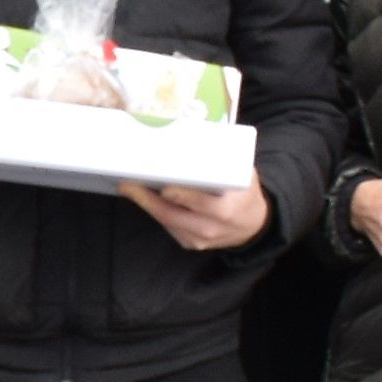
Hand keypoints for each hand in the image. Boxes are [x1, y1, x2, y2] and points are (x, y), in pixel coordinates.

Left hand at [121, 175, 269, 251]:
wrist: (254, 225)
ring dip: (145, 204)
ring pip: (165, 221)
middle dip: (145, 198)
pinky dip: (156, 211)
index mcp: (226, 210)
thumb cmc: (245, 193)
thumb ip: (223, 163)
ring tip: (130, 187)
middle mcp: (211, 228)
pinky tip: (144, 197)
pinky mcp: (191, 244)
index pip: (194, 201)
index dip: (173, 192)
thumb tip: (195, 138)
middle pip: (170, 214)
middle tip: (127, 183)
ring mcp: (200, 239)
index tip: (156, 179)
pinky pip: (168, 226)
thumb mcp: (243, 175)